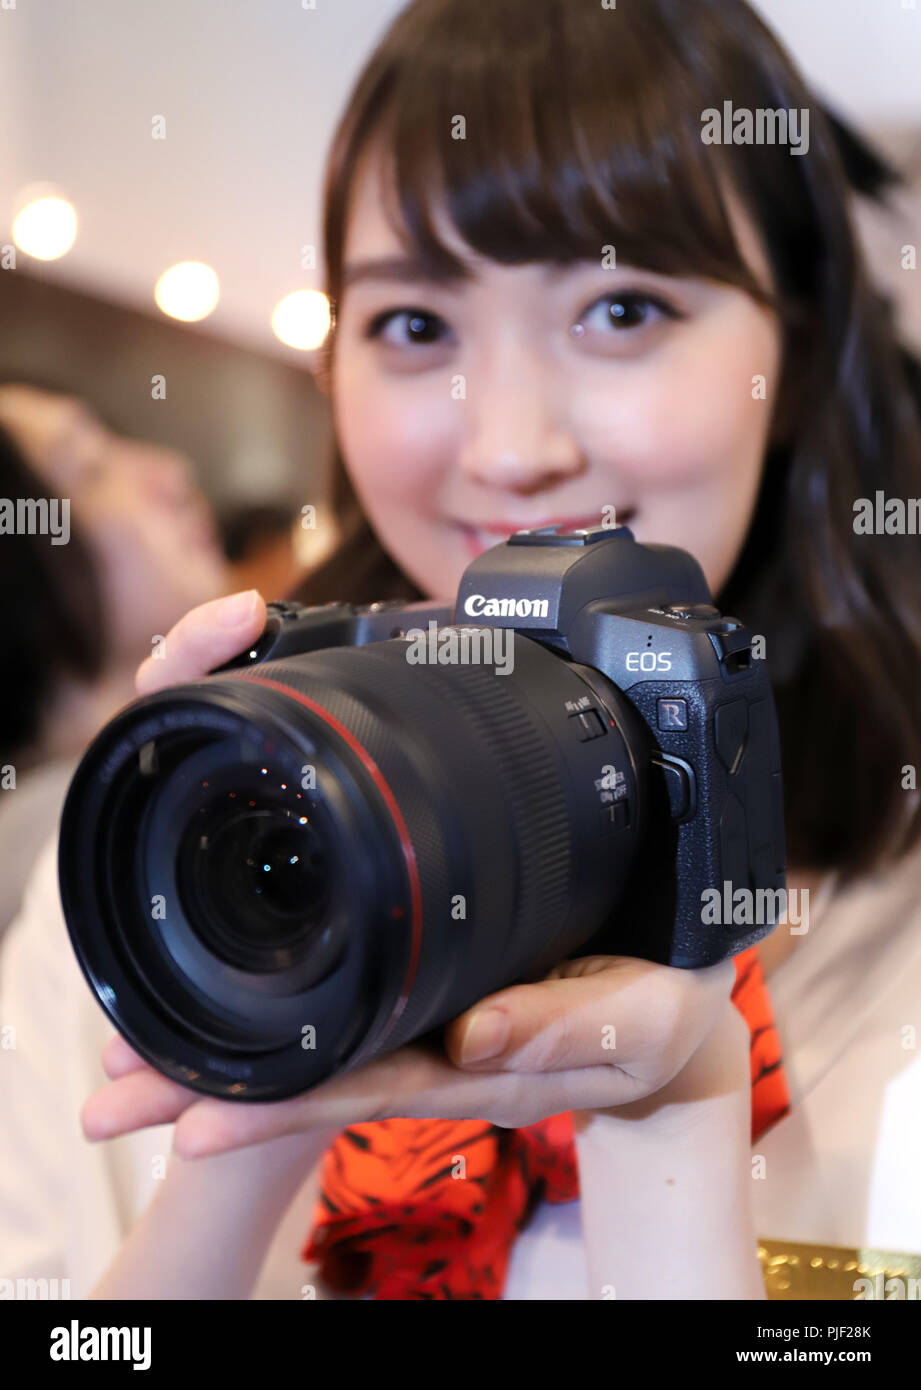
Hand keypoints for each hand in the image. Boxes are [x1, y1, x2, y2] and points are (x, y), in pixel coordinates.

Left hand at [82, 590, 736, 1157]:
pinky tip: (229, 1025)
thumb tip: (477, 1035)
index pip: (363, 1092)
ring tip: (136, 1073)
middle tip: (116, 1101)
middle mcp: (442, 1062)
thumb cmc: (662, 1016)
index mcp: (483, 1070)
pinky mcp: (434, 1004)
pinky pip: (347, 1024)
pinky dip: (282, 1031)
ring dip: (227, 1065)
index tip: (193, 1119)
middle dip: (214, 1095)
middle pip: (310, 1082)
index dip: (277, 1107)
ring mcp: (432, 1037)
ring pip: (317, 1056)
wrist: (672, 1015)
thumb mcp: (633, 1021)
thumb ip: (563, 1029)